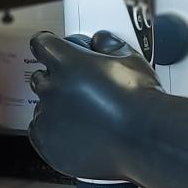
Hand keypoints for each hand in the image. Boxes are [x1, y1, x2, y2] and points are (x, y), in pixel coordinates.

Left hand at [28, 31, 163, 181]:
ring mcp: (48, 118)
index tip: (53, 51)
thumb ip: (108, 45)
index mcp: (66, 63)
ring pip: (42, 108)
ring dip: (57, 109)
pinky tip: (78, 134)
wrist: (146, 139)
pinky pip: (42, 134)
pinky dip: (55, 133)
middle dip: (56, 80)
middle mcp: (52, 89)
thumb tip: (100, 42)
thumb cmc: (140, 101)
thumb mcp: (129, 59)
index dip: (49, 46)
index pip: (42, 44)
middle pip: (41, 78)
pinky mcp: (48, 145)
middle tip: (79, 89)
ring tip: (85, 117)